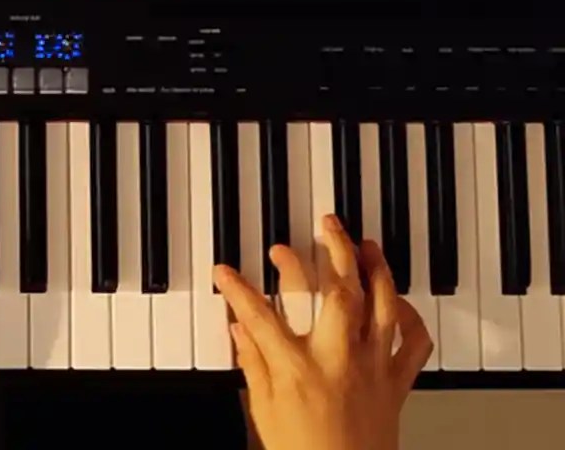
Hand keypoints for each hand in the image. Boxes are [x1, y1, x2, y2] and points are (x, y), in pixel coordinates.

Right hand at [213, 215, 433, 449]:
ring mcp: (371, 367)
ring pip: (381, 305)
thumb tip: (239, 330)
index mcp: (296, 368)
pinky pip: (413, 341)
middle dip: (330, 251)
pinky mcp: (396, 381)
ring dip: (375, 268)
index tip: (225, 272)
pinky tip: (397, 299)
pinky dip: (409, 316)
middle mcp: (337, 359)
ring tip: (365, 243)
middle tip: (324, 226)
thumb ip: (253, 365)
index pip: (260, 314)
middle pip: (336, 291)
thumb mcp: (264, 411)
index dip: (239, 288)